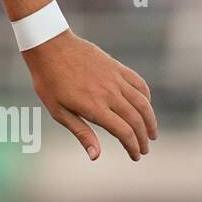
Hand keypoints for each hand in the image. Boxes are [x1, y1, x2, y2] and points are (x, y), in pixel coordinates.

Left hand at [23, 30, 157, 160]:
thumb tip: (96, 156)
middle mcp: (109, 93)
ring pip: (142, 102)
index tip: (135, 156)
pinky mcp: (116, 67)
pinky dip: (146, 97)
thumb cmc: (49, 80)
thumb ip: (81, 132)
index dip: (133, 146)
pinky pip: (138, 83)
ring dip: (150, 120)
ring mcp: (115, 78)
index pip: (124, 132)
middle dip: (143, 138)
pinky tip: (145, 105)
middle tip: (144, 149)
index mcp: (94, 106)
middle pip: (136, 120)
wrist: (49, 45)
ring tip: (152, 133)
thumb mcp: (58, 111)